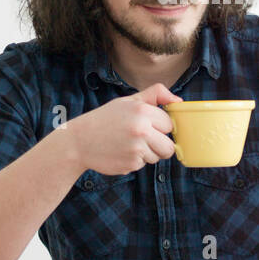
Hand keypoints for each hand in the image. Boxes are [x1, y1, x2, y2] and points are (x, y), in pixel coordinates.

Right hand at [62, 83, 182, 175]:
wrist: (79, 141)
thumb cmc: (106, 119)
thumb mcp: (128, 101)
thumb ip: (155, 95)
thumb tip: (179, 101)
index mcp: (142, 111)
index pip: (169, 124)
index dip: (160, 125)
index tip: (147, 124)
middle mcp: (141, 130)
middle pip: (169, 146)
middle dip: (159, 144)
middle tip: (141, 138)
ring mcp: (136, 149)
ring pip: (157, 157)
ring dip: (147, 153)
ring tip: (127, 144)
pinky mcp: (131, 164)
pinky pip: (144, 165)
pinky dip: (135, 161)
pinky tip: (120, 152)